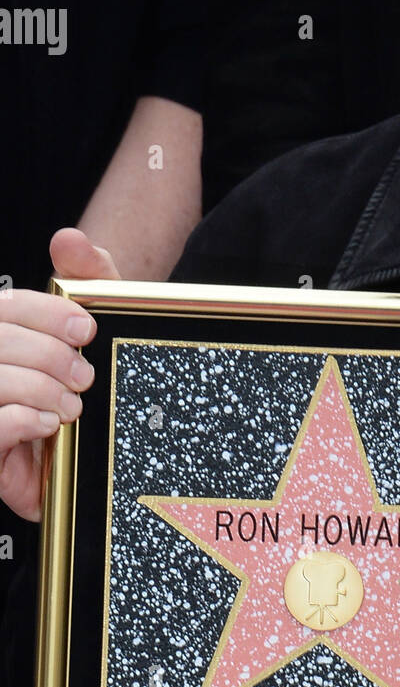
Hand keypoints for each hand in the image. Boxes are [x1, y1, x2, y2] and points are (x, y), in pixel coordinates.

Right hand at [0, 228, 120, 520]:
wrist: (103, 448)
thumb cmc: (93, 376)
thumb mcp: (101, 324)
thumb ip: (89, 275)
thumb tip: (68, 238)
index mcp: (8, 329)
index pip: (9, 306)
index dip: (46, 314)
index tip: (87, 330)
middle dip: (47, 356)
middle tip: (85, 375)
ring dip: (38, 390)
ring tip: (73, 406)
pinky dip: (21, 422)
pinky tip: (49, 426)